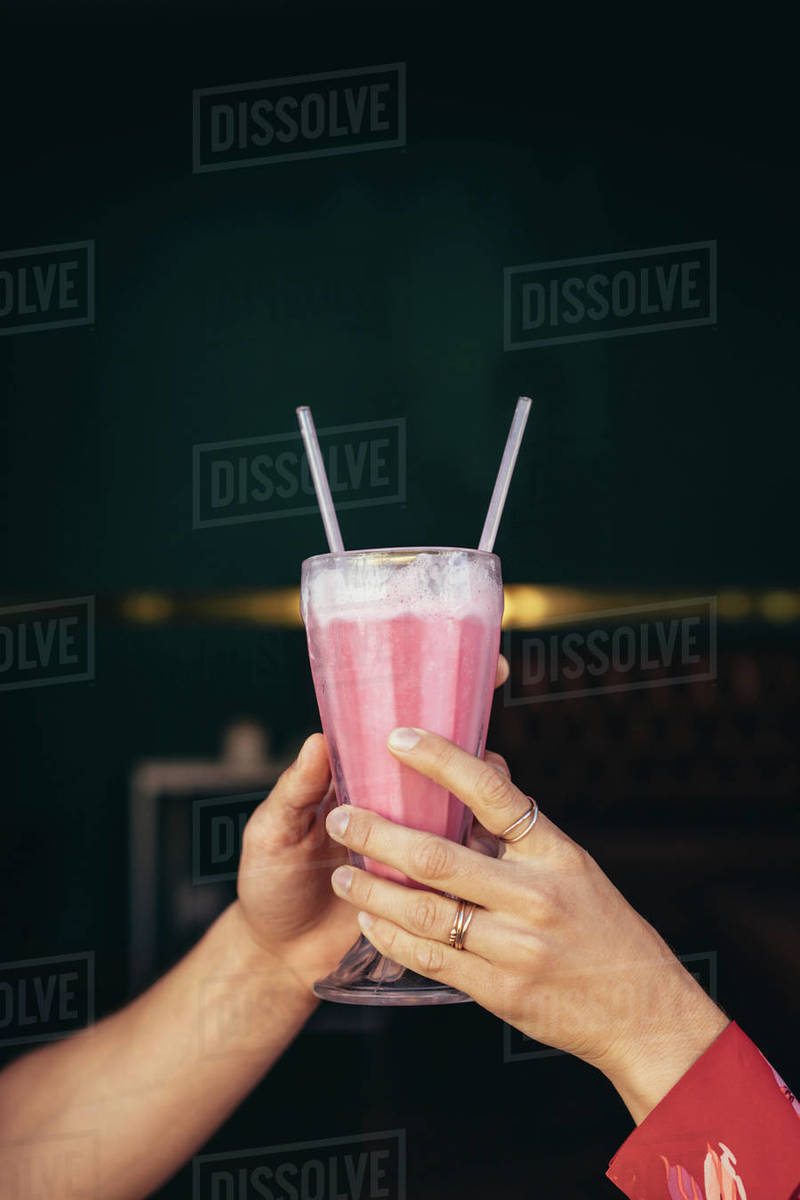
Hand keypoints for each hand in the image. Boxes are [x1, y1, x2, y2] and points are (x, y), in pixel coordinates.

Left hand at [235, 656, 509, 995]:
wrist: (279, 956)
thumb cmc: (269, 885)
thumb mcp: (272, 834)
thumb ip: (295, 792)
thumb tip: (320, 740)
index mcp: (354, 781)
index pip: (394, 728)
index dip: (427, 696)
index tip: (465, 666)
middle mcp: (392, 805)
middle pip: (439, 759)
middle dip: (467, 727)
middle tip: (486, 702)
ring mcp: (415, 844)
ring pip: (460, 806)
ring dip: (478, 785)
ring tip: (494, 765)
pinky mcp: (429, 887)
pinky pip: (458, 863)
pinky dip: (477, 846)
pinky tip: (494, 837)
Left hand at [325, 727, 728, 1122]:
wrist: (640, 1012)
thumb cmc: (603, 927)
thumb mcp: (573, 865)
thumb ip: (521, 827)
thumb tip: (483, 766)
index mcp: (554, 854)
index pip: (492, 794)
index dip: (442, 760)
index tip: (398, 737)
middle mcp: (535, 896)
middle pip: (437, 856)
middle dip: (377, 833)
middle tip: (340, 816)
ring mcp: (516, 947)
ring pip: (422, 911)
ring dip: (372, 890)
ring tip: (342, 874)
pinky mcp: (500, 990)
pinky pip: (431, 959)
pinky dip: (392, 938)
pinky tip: (369, 922)